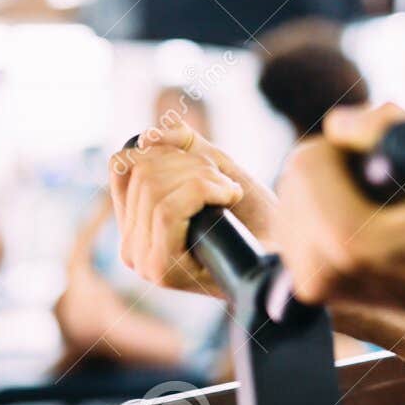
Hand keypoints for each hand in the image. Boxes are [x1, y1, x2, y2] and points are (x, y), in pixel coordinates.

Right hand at [108, 125, 275, 294]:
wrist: (282, 258)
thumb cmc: (253, 217)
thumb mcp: (214, 171)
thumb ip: (184, 148)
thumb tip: (150, 135)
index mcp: (134, 221)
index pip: (122, 164)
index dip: (164, 149)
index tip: (202, 162)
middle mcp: (130, 244)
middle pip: (142, 173)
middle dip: (192, 164)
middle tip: (224, 182)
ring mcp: (142, 260)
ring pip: (155, 189)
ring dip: (204, 178)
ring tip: (229, 193)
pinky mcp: (160, 269)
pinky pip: (167, 211)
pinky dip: (205, 192)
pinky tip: (229, 199)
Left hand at [274, 102, 404, 309]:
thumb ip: (387, 126)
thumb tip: (336, 123)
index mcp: (347, 240)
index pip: (306, 163)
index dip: (344, 146)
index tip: (380, 157)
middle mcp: (320, 271)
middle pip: (293, 182)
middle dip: (331, 167)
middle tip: (382, 181)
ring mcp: (313, 287)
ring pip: (292, 203)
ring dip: (325, 189)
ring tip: (377, 205)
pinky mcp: (312, 292)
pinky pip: (296, 228)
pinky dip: (321, 213)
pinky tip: (363, 223)